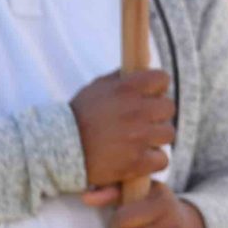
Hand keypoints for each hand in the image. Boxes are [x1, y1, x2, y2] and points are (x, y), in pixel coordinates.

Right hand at [71, 69, 173, 190]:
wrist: (58, 146)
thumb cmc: (79, 115)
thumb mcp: (97, 87)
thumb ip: (121, 78)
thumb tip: (142, 66)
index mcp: (126, 89)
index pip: (162, 78)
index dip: (157, 87)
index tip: (150, 94)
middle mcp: (136, 111)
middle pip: (169, 107)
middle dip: (158, 113)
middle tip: (145, 120)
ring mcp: (138, 138)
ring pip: (168, 133)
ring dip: (157, 137)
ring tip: (141, 139)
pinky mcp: (136, 162)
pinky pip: (163, 160)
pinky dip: (153, 160)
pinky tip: (141, 157)